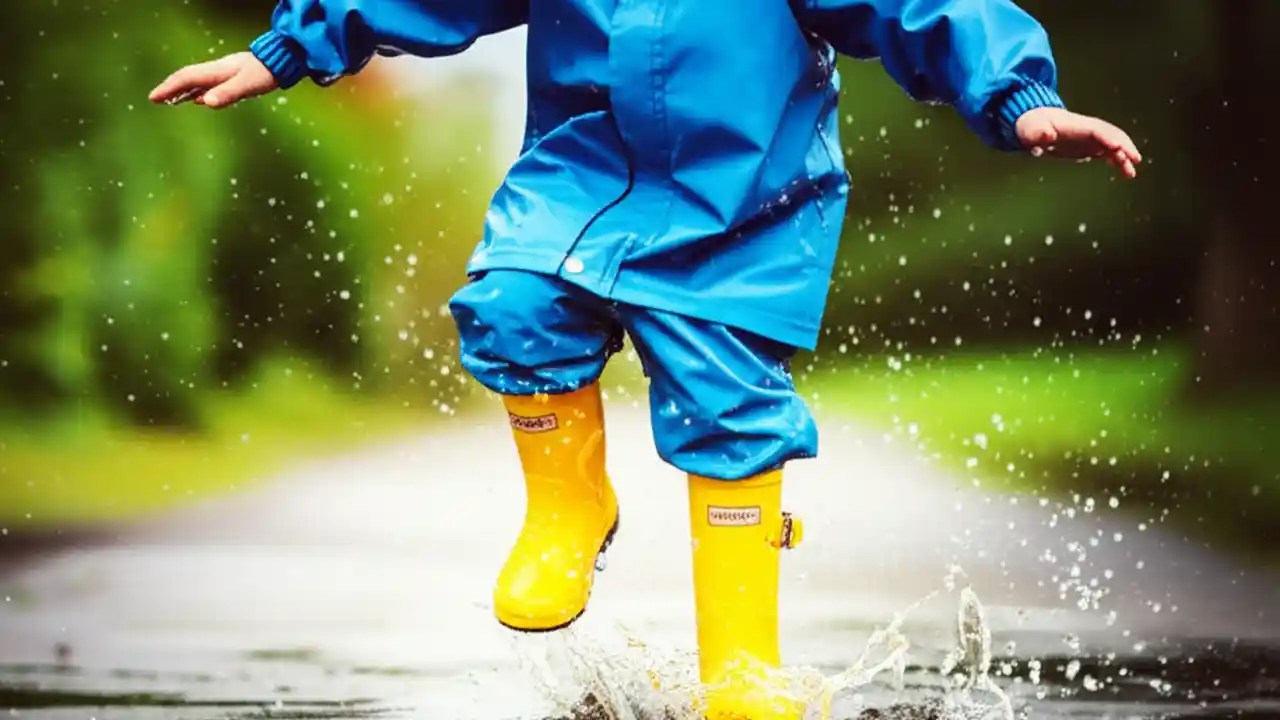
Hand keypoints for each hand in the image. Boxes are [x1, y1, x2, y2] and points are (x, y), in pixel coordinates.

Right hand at [149, 52, 278, 108]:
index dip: (169, 88)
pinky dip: (199, 92)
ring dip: (183, 91)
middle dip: (170, 88)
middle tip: (155, 99)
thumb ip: (227, 93)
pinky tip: (199, 99)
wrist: (282, 61)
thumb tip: (206, 102)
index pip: (186, 78)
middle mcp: (217, 71)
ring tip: (169, 101)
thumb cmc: (265, 73)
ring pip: (198, 82)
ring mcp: (224, 74)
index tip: (153, 98)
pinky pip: (210, 85)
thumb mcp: (247, 85)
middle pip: (188, 78)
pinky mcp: (233, 78)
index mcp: (216, 72)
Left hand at [1015, 107, 1142, 178]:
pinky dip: (1118, 161)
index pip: (1095, 129)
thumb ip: (1038, 133)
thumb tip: (1045, 135)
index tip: (1117, 146)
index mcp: (1074, 125)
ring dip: (1124, 157)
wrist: (1034, 124)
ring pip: (1112, 144)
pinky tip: (1126, 173)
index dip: (1107, 137)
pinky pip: (1108, 152)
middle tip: (1135, 158)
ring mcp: (1090, 137)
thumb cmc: (1032, 127)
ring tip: (1132, 173)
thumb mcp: (1030, 130)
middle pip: (1110, 134)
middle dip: (1124, 145)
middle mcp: (1087, 129)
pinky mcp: (1090, 146)